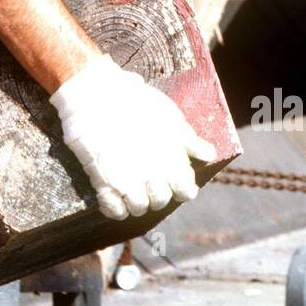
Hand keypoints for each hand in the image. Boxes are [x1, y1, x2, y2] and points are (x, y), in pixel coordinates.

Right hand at [49, 53, 215, 219]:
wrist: (97, 96)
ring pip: (138, 209)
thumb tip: (208, 155)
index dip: (181, 188)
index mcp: (171, 163)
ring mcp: (127, 182)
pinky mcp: (103, 182)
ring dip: (137, 202)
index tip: (175, 182)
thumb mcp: (171, 117)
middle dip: (158, 194)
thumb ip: (190, 141)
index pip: (185, 192)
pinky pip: (113, 210)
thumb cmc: (137, 102)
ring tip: (132, 189)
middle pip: (160, 201)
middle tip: (149, 182)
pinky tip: (115, 197)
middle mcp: (151, 177)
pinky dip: (116, 208)